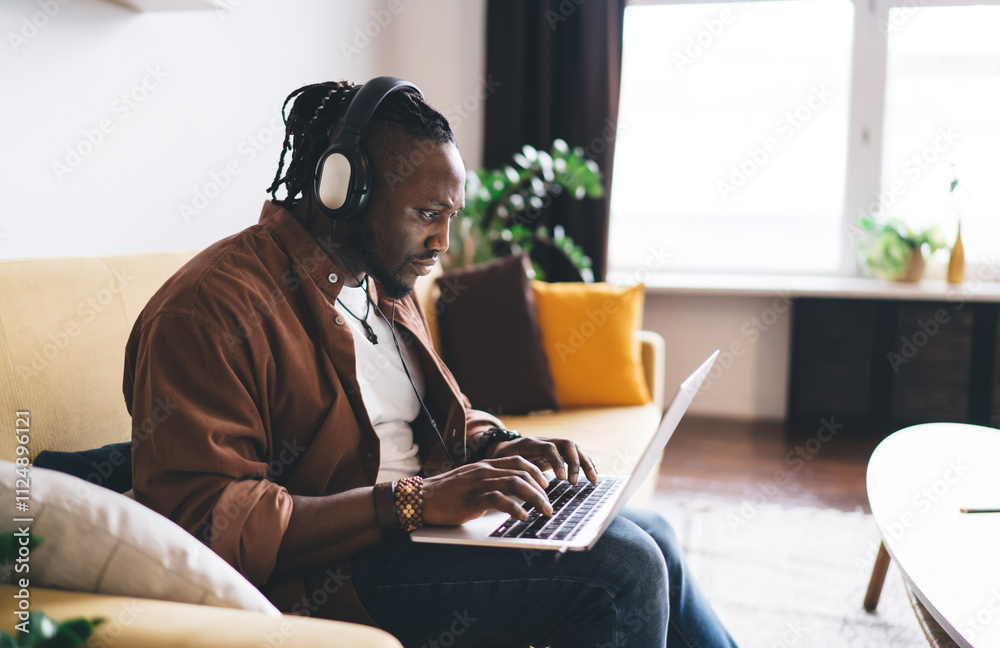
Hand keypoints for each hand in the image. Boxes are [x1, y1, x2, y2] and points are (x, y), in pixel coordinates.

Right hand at [421, 456, 553, 525]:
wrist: (420, 497)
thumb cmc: (445, 492)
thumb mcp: (470, 481)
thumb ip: (489, 481)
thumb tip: (510, 491)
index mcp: (485, 465)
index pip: (518, 460)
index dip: (536, 470)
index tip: (546, 483)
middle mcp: (485, 471)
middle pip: (522, 473)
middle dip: (541, 489)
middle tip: (549, 504)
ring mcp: (479, 484)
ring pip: (516, 484)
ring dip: (535, 498)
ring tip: (544, 511)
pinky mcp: (472, 499)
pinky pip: (499, 500)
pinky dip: (515, 508)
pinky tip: (523, 516)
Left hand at [485, 436, 597, 484]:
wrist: (502, 447)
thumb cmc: (502, 457)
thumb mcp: (504, 462)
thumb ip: (514, 470)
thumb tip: (526, 485)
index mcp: (531, 443)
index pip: (550, 448)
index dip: (557, 462)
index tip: (561, 479)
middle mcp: (546, 440)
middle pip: (567, 444)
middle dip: (575, 463)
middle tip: (574, 482)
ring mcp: (554, 444)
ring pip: (575, 448)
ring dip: (585, 463)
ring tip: (592, 479)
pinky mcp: (559, 452)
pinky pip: (576, 454)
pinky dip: (586, 463)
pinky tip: (593, 475)